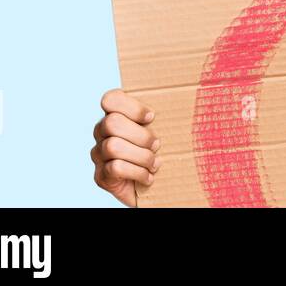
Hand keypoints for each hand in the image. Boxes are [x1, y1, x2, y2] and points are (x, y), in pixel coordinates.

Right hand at [90, 89, 160, 206]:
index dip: (131, 107)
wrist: (151, 189)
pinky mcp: (101, 176)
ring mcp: (98, 154)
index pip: (110, 99)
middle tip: (157, 145)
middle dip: (141, 135)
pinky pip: (116, 168)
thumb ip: (162, 116)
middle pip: (112, 123)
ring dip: (141, 156)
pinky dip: (137, 172)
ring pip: (113, 146)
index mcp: (115, 115)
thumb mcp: (162, 131)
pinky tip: (148, 177)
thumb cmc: (158, 153)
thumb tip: (187, 96)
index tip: (151, 117)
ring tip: (155, 164)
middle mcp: (102, 133)